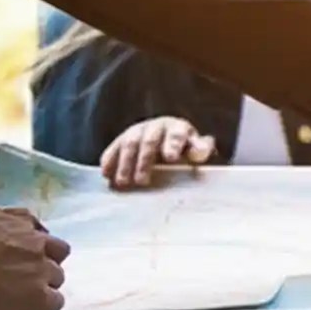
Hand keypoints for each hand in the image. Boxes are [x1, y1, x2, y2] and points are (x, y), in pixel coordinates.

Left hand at [0, 208, 70, 309]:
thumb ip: (10, 309)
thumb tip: (10, 302)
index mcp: (36, 297)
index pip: (56, 303)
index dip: (39, 302)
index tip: (24, 303)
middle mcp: (43, 266)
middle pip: (58, 275)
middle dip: (42, 279)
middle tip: (17, 282)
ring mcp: (33, 239)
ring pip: (58, 247)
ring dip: (46, 254)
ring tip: (23, 258)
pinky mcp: (19, 217)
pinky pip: (37, 225)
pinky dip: (31, 232)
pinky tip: (15, 237)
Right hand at [100, 117, 215, 189]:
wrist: (166, 143)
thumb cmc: (184, 150)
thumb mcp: (195, 150)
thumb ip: (200, 149)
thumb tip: (204, 148)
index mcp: (177, 128)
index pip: (176, 135)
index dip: (173, 145)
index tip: (171, 158)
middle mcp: (155, 127)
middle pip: (149, 141)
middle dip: (144, 161)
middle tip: (142, 181)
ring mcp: (136, 132)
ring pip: (128, 144)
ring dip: (124, 164)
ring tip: (123, 183)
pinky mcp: (121, 140)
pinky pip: (113, 149)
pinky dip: (109, 161)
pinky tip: (106, 175)